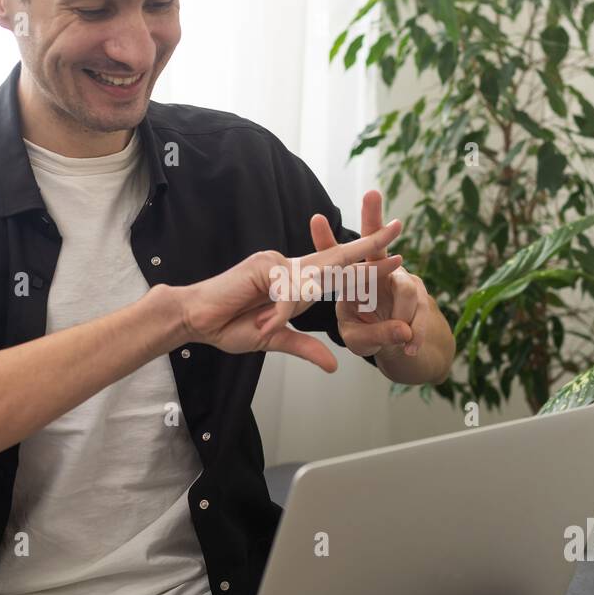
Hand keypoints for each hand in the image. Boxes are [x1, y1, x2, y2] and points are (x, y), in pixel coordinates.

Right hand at [177, 219, 403, 371]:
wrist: (194, 320)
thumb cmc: (228, 327)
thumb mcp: (274, 340)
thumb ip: (305, 347)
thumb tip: (334, 366)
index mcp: (295, 283)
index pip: (335, 272)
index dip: (364, 266)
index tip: (395, 259)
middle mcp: (289, 267)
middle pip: (335, 258)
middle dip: (368, 246)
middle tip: (398, 228)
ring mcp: (275, 263)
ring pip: (311, 277)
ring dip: (323, 287)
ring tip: (349, 280)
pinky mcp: (261, 265)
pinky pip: (285, 287)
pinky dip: (281, 306)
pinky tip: (269, 319)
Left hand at [309, 190, 429, 359]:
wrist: (401, 344)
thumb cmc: (369, 335)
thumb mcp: (360, 341)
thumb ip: (376, 336)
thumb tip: (404, 331)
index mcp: (349, 280)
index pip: (335, 258)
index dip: (324, 239)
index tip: (314, 218)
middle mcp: (374, 270)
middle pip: (375, 241)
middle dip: (373, 216)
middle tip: (371, 193)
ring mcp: (400, 277)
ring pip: (405, 289)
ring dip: (401, 319)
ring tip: (400, 339)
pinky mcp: (419, 291)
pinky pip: (419, 310)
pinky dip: (415, 334)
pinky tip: (410, 347)